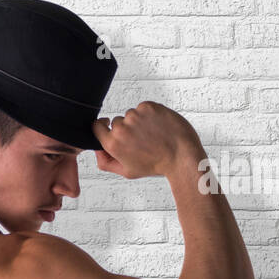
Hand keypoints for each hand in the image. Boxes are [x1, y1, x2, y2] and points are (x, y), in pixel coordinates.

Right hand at [90, 101, 204, 179]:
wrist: (181, 156)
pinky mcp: (148, 107)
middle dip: (127, 128)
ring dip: (140, 121)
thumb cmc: (155, 166)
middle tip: (142, 140)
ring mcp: (135, 115)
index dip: (103, 126)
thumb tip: (97, 150)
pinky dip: (150, 115)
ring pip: (132, 114)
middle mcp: (121, 128)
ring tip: (153, 134)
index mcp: (113, 144)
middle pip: (117, 121)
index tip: (109, 127)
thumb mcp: (127, 171)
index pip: (97, 126)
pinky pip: (144, 108)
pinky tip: (159, 127)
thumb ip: (106, 162)